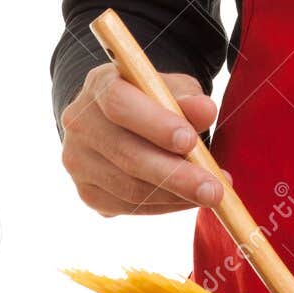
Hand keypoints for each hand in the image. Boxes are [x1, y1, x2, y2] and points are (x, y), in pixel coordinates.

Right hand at [60, 62, 227, 216]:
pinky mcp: (88, 193)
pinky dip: (165, 205)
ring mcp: (79, 162)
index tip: (190, 140)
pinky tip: (189, 200)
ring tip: (212, 195)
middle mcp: (80, 124)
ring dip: (176, 195)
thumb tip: (206, 111)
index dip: (154, 123)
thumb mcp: (172, 89)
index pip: (118, 103)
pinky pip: (130, 206)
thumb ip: (187, 99)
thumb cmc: (153, 100)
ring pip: (130, 187)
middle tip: (214, 188)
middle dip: (176, 174)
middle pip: (126, 154)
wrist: (120, 122)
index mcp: (99, 86)